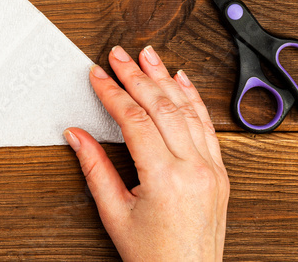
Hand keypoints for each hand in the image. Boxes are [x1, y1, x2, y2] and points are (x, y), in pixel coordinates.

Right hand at [65, 45, 228, 261]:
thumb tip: (77, 135)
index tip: (98, 75)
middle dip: (136, 76)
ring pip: (188, 110)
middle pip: (162, 107)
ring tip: (148, 56)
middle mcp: (194, 169)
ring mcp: (212, 170)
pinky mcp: (220, 174)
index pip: (134, 120)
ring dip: (166, 79)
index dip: (113, 93)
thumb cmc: (154, 257)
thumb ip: (95, 168)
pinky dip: (194, 99)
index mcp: (166, 179)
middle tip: (118, 55)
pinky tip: (181, 81)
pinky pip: (208, 126)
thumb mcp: (115, 214)